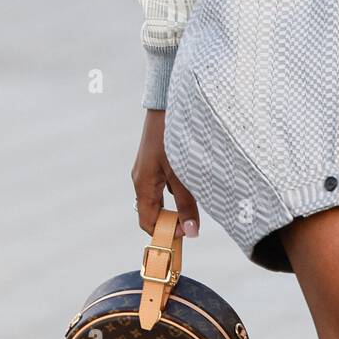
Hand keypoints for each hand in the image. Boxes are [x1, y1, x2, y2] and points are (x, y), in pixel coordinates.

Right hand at [132, 110, 199, 239]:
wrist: (167, 103)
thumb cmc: (171, 136)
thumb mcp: (182, 172)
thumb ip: (187, 202)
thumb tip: (191, 231)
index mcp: (143, 185)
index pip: (148, 221)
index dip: (164, 233)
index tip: (185, 235)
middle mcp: (142, 178)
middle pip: (154, 210)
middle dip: (172, 219)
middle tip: (193, 223)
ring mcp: (149, 168)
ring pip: (162, 195)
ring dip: (177, 203)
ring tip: (196, 202)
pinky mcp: (157, 159)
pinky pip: (166, 181)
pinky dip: (179, 187)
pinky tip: (194, 181)